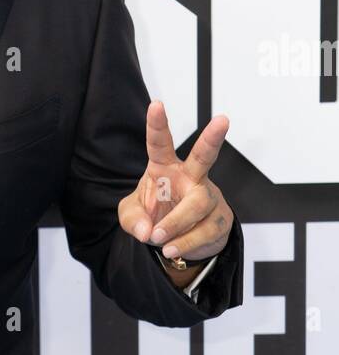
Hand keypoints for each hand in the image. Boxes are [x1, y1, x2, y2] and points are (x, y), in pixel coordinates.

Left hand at [118, 100, 232, 263]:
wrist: (176, 242)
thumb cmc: (153, 216)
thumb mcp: (131, 216)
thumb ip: (132, 220)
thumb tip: (147, 231)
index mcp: (165, 167)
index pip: (160, 144)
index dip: (157, 125)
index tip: (156, 104)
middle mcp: (190, 177)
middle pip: (204, 157)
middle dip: (212, 139)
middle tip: (223, 120)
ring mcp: (208, 197)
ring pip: (197, 204)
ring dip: (176, 224)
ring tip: (157, 239)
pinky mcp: (220, 219)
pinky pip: (205, 230)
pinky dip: (185, 242)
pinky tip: (172, 249)